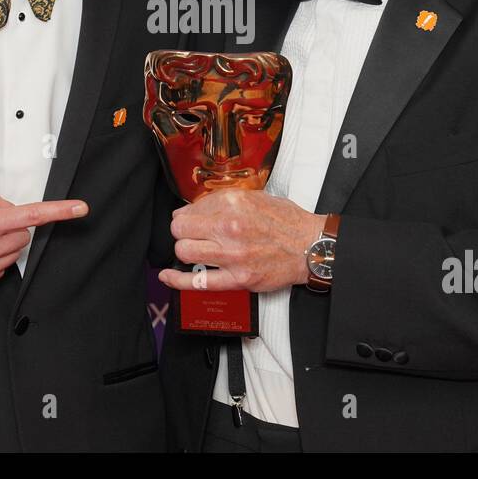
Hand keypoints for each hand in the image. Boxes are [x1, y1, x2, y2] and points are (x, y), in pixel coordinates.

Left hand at [157, 189, 325, 293]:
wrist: (309, 246)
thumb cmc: (285, 221)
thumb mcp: (254, 197)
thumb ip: (222, 201)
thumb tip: (192, 209)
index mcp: (234, 203)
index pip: (190, 209)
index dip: (186, 215)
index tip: (190, 219)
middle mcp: (231, 227)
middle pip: (181, 230)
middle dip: (182, 231)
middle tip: (190, 234)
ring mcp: (233, 255)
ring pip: (185, 252)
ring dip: (184, 250)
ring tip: (193, 249)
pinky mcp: (239, 279)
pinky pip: (199, 281)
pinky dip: (178, 279)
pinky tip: (168, 275)